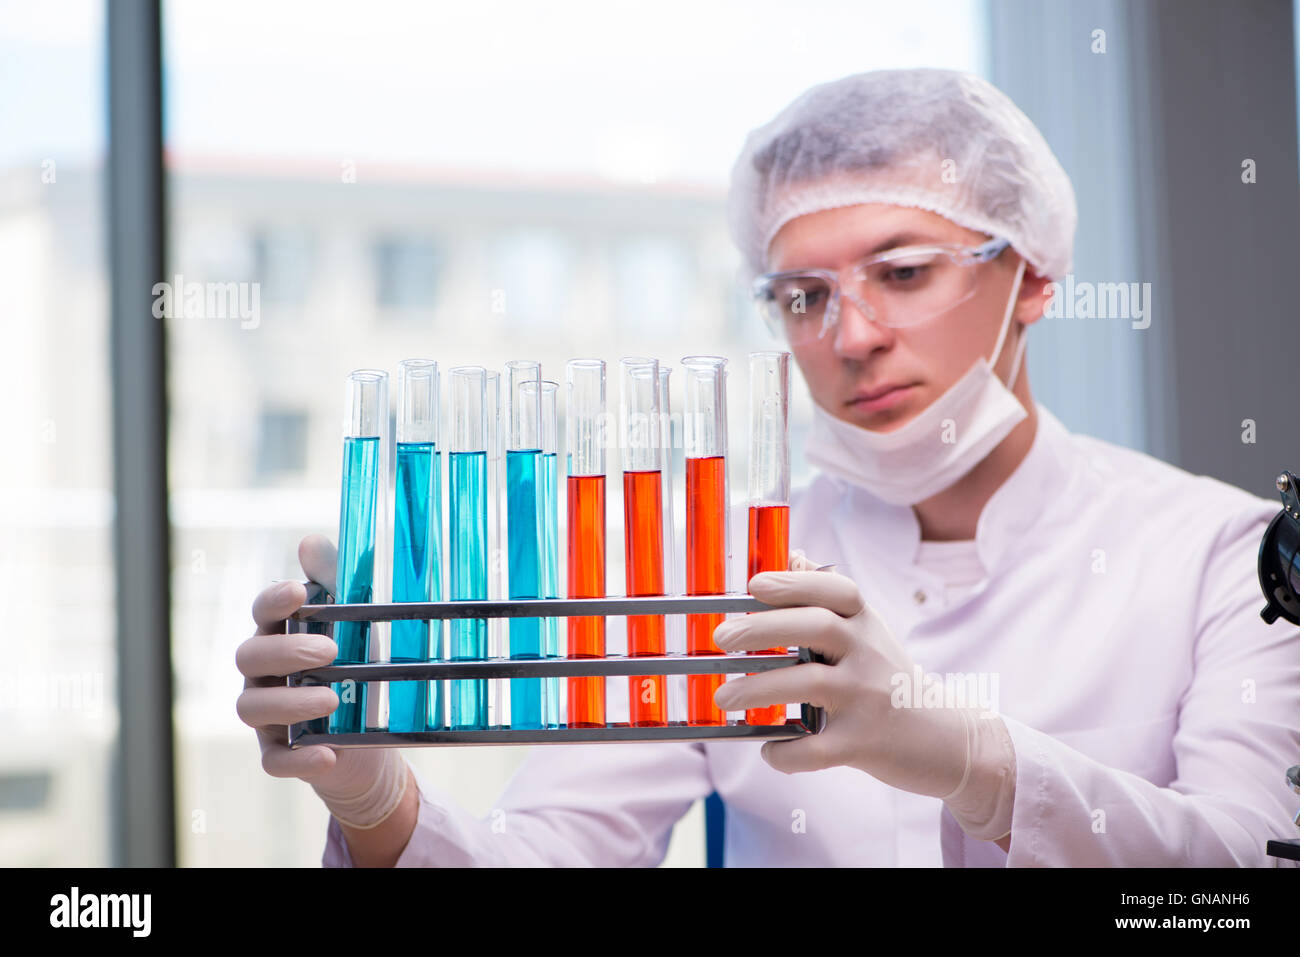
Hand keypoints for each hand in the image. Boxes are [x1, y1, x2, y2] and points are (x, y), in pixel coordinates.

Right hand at [236, 534, 407, 828]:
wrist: (375, 738)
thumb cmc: (360, 667)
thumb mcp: (358, 622)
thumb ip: (336, 581)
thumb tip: (310, 540)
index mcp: (280, 635)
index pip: (262, 612)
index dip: (273, 600)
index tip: (300, 592)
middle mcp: (264, 674)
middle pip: (249, 657)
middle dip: (285, 651)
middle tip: (330, 652)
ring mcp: (267, 716)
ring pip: (251, 707)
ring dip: (289, 702)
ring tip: (330, 701)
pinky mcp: (280, 755)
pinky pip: (274, 761)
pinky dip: (297, 759)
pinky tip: (327, 753)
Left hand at [711, 553, 1015, 838]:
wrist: (947, 738)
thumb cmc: (891, 679)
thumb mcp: (868, 631)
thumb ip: (828, 598)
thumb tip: (793, 555)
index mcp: (865, 623)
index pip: (835, 589)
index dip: (795, 583)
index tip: (755, 585)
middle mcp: (869, 654)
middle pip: (817, 627)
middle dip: (763, 628)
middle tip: (722, 637)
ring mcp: (868, 698)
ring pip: (809, 684)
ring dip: (758, 689)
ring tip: (723, 696)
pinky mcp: (864, 744)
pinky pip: (816, 748)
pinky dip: (786, 751)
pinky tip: (768, 747)